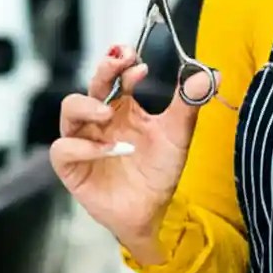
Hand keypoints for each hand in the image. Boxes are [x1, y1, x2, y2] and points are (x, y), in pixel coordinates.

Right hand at [50, 45, 214, 263]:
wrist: (152, 210)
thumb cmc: (159, 169)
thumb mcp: (177, 134)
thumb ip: (188, 103)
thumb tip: (209, 74)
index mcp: (123, 106)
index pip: (117, 74)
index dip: (123, 62)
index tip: (139, 62)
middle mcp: (101, 119)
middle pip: (91, 85)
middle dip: (102, 70)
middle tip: (117, 64)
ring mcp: (84, 140)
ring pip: (69, 110)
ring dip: (87, 106)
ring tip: (109, 113)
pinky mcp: (73, 167)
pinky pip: (64, 149)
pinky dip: (84, 147)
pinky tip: (108, 149)